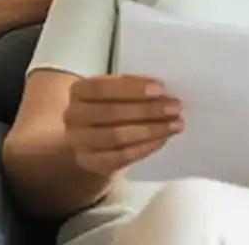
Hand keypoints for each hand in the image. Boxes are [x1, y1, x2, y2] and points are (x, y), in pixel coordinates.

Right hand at [64, 74, 183, 176]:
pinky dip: (144, 147)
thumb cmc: (113, 107)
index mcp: (78, 90)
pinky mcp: (90, 162)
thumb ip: (135, 89)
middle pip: (110, 112)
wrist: (96, 140)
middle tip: (175, 107)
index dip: (131, 87)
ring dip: (150, 129)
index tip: (161, 88)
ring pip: (116, 135)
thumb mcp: (118, 92)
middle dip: (147, 109)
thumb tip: (164, 92)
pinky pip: (120, 157)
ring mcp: (79, 142)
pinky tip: (162, 139)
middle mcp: (73, 116)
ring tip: (176, 124)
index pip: (100, 86)